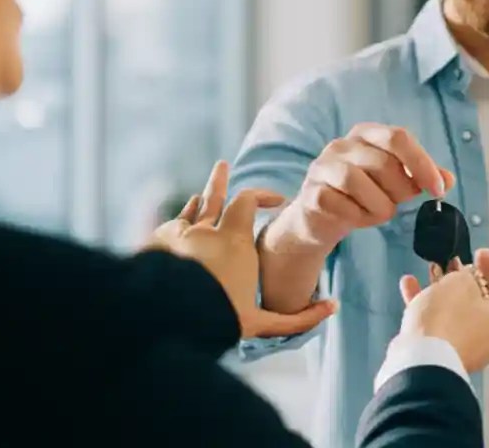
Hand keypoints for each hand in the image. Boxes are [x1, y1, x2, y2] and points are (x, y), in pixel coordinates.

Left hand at [148, 161, 337, 338]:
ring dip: (200, 200)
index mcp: (234, 240)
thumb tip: (332, 307)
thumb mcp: (262, 322)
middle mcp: (205, 230)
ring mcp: (177, 235)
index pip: (248, 201)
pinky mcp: (156, 245)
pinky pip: (172, 225)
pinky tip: (180, 221)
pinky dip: (181, 221)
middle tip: (221, 166)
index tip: (278, 201)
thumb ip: (298, 316)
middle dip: (219, 182)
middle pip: (214, 197)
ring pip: (191, 210)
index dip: (264, 196)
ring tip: (201, 194)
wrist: (171, 320)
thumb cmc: (222, 319)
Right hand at [278, 123, 454, 248]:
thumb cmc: (363, 195)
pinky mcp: (311, 193)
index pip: (398, 137)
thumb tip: (448, 179)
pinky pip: (340, 204)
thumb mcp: (396, 184)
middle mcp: (342, 145)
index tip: (438, 190)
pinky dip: (356, 216)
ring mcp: (322, 167)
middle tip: (396, 203)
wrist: (320, 218)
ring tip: (378, 213)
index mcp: (366, 134)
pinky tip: (356, 217)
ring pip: (357, 182)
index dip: (422, 163)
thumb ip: (421, 178)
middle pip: (383, 163)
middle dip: (399, 191)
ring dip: (378, 206)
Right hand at [396, 248, 488, 372]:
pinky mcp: (446, 352)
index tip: (477, 253)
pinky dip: (428, 306)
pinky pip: (440, 323)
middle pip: (481, 298)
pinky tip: (410, 286)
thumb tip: (464, 281)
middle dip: (464, 277)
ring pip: (457, 310)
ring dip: (443, 289)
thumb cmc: (447, 318)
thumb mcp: (459, 283)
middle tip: (453, 262)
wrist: (423, 360)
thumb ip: (465, 275)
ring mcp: (468, 345)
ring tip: (430, 270)